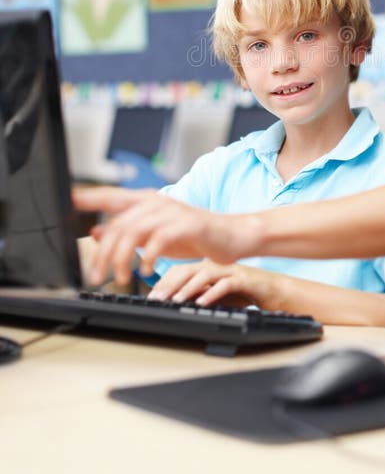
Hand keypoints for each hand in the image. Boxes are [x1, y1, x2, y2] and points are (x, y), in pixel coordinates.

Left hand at [72, 186, 252, 285]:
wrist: (230, 236)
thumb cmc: (193, 235)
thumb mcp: (154, 234)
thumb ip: (127, 231)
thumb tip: (95, 232)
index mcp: (147, 202)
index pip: (110, 196)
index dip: (87, 197)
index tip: (65, 199)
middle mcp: (157, 202)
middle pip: (118, 223)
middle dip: (104, 252)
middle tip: (97, 275)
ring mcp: (172, 211)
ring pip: (134, 231)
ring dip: (122, 258)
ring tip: (121, 278)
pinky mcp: (187, 224)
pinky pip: (159, 240)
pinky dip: (148, 257)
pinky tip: (145, 270)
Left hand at [148, 260, 280, 309]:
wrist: (273, 289)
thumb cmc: (242, 292)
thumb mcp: (213, 294)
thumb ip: (196, 296)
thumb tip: (172, 304)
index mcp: (206, 266)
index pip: (179, 269)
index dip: (163, 282)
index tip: (152, 297)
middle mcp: (216, 265)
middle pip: (188, 269)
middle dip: (170, 284)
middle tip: (157, 298)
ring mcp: (229, 270)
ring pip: (204, 274)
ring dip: (189, 287)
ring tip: (177, 299)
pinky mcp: (244, 279)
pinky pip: (226, 284)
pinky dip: (213, 293)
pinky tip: (203, 302)